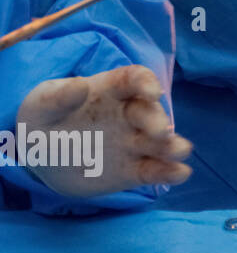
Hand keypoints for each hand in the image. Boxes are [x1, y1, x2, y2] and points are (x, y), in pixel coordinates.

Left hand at [17, 66, 192, 198]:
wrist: (41, 159)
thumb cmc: (44, 120)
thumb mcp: (41, 105)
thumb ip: (58, 96)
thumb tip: (81, 85)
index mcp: (111, 91)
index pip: (135, 80)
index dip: (147, 83)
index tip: (153, 92)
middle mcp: (129, 115)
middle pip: (150, 113)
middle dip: (158, 121)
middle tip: (160, 132)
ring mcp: (134, 143)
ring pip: (160, 142)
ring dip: (173, 145)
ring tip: (180, 151)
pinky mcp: (135, 171)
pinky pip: (156, 170)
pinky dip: (170, 171)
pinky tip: (180, 173)